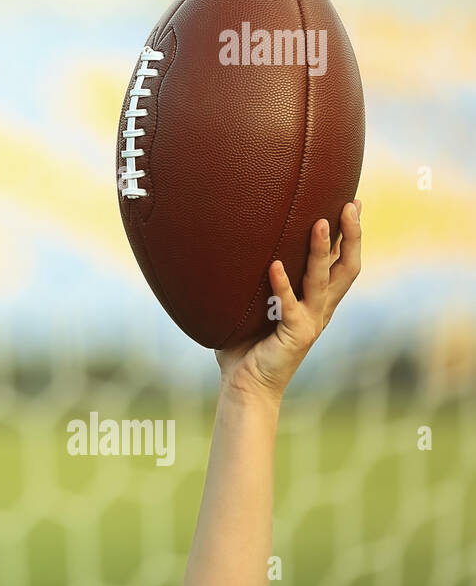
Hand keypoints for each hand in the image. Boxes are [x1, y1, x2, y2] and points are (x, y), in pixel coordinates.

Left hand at [215, 200, 362, 401]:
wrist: (247, 383)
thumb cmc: (246, 341)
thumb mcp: (255, 303)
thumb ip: (254, 278)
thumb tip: (231, 242)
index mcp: (317, 300)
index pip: (343, 262)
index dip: (353, 234)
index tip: (354, 202)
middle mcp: (320, 309)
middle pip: (347, 267)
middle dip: (352, 235)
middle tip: (351, 204)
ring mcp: (311, 322)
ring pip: (322, 280)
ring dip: (321, 251)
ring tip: (319, 222)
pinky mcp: (295, 335)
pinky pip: (288, 306)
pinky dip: (282, 285)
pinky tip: (274, 265)